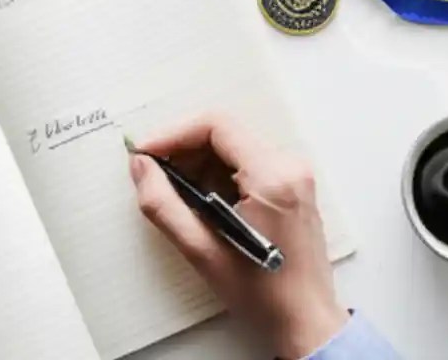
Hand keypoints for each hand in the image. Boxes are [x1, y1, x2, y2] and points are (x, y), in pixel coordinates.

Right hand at [129, 116, 347, 358]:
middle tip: (153, 174)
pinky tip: (200, 201)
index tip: (146, 153)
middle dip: (183, 149)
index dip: (173, 133)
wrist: (305, 321)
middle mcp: (290, 166)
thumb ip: (164, 205)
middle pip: (225, 133)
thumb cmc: (264, 295)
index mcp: (273, 177)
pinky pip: (247, 162)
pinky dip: (217, 173)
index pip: (217, 125)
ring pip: (233, 146)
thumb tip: (142, 168)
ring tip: (175, 194)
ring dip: (198, 163)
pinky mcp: (292, 185)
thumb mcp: (202, 252)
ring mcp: (294, 174)